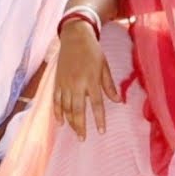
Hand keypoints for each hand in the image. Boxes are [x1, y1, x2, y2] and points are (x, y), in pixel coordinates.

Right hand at [53, 23, 119, 139]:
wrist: (74, 37)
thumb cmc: (92, 51)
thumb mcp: (104, 67)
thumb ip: (109, 85)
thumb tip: (118, 101)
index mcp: (91, 80)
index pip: (96, 104)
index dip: (99, 119)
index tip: (101, 131)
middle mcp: (77, 84)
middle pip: (78, 110)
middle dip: (80, 126)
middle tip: (83, 138)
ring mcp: (65, 84)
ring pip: (66, 108)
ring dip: (70, 122)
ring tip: (74, 132)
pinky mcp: (57, 82)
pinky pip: (56, 101)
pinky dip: (57, 112)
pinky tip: (60, 122)